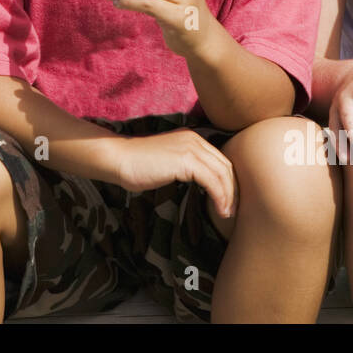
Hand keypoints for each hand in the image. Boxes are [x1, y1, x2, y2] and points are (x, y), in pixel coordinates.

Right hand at [109, 129, 234, 220]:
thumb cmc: (138, 165)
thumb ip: (186, 167)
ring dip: (228, 196)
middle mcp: (194, 140)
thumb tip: (202, 184)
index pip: (220, 160)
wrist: (120, 159)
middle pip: (225, 166)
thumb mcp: (169, 162)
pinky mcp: (185, 160)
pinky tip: (219, 209)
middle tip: (232, 210)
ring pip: (222, 173)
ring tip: (227, 213)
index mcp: (192, 138)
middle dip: (232, 189)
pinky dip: (219, 196)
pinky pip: (212, 180)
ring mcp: (190, 148)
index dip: (228, 181)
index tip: (228, 201)